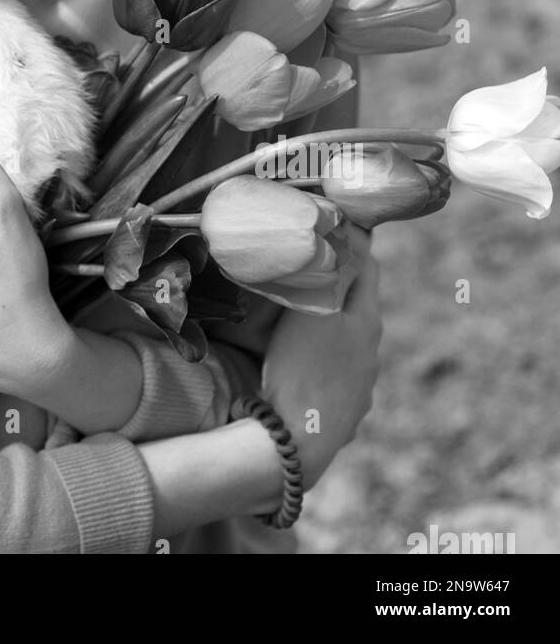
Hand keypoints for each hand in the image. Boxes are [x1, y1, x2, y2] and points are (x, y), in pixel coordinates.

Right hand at [261, 237, 381, 490]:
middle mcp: (371, 353)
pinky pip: (334, 372)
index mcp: (367, 321)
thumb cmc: (303, 367)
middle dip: (339, 282)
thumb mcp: (317, 308)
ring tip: (300, 313)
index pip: (367, 266)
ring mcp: (359, 387)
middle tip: (311, 264)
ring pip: (346, 341)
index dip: (352, 242)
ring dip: (329, 323)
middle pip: (357, 304)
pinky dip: (321, 358)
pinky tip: (301, 361)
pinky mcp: (343, 412)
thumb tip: (352, 231)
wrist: (296, 443)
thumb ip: (336, 271)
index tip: (334, 223)